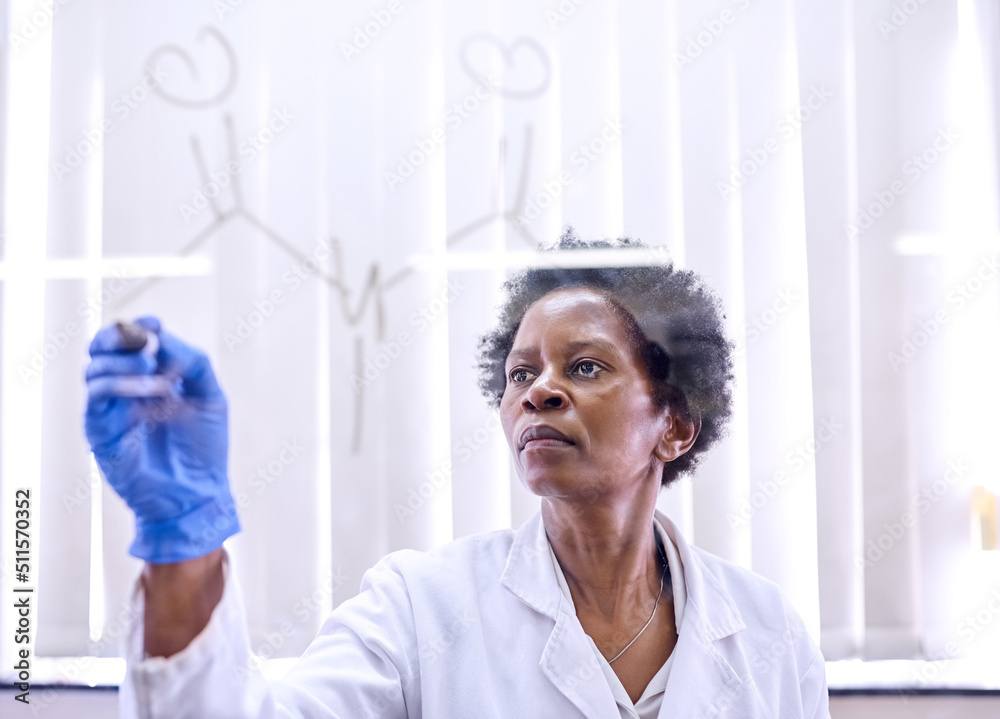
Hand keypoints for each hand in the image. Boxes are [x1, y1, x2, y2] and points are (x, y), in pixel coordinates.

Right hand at [84, 316, 239, 562]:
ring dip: (128, 362)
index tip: (156, 326)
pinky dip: (123, 382)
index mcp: (149, 379)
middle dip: (119, 336)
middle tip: (148, 340)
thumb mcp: (210, 397)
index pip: (129, 341)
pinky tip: (155, 388)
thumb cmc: (204, 449)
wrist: (195, 495)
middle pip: (101, 348)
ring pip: (95, 367)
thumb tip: (163, 338)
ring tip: (162, 376)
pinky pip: (97, 395)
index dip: (139, 327)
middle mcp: (125, 391)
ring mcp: (110, 411)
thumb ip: (194, 363)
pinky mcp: (99, 431)